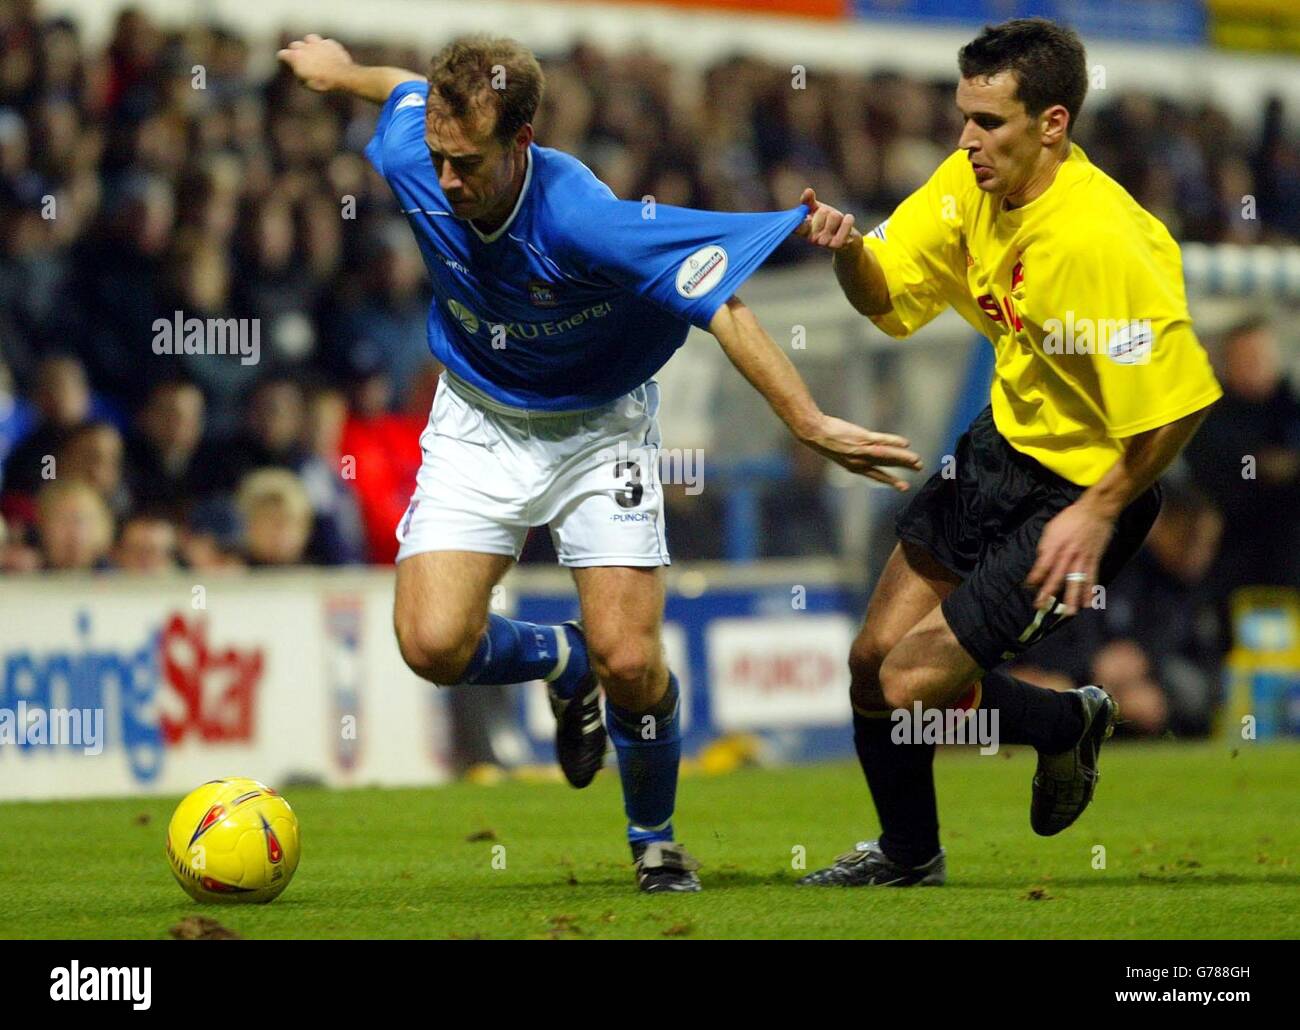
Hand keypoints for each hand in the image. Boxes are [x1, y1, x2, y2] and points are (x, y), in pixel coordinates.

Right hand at [276, 34, 353, 91]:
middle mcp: (305, 47)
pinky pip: (324, 42)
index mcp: (296, 57)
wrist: (342, 75)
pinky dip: (324, 47)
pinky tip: (326, 52)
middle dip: (295, 50)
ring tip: (312, 50)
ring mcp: (318, 43)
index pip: (283, 54)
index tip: (283, 59)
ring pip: (309, 38)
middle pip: (295, 45)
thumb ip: (300, 75)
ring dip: (309, 44)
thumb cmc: (323, 82)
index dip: (282, 57)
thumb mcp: (307, 84)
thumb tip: (299, 73)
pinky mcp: (330, 44)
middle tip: (298, 57)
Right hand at [794, 188, 858, 249]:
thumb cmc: (828, 222)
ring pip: (834, 216)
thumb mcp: (817, 210)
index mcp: (804, 230)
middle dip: (828, 211)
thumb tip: (807, 191)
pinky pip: (845, 224)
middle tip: (829, 220)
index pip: (797, 225)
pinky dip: (848, 220)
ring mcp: (824, 242)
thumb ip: (809, 201)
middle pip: (822, 212)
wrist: (846, 240)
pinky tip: (847, 221)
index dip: (796, 223)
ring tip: (838, 224)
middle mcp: (812, 238)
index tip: (796, 220)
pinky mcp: (837, 244)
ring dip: (839, 216)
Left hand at [798, 414, 921, 489]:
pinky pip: (881, 440)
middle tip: (918, 470)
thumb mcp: (840, 453)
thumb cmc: (827, 441)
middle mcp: (860, 461)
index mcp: (855, 467)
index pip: (877, 475)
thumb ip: (855, 456)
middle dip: (903, 469)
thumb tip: (865, 454)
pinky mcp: (862, 437)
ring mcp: (861, 450)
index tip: (904, 487)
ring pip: (887, 456)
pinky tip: (906, 444)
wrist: (815, 432)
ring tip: (917, 462)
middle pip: (886, 466)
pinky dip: (894, 442)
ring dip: (903, 459)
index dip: (891, 481)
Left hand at [1024, 499, 1115, 614]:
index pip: (1043, 565)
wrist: (1096, 511)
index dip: (1035, 577)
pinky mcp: (1094, 560)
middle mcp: (1068, 554)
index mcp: (1055, 545)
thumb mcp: (1051, 529)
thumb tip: (1041, 564)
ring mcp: (1082, 558)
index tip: (1028, 587)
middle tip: (1041, 606)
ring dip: (1072, 598)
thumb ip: (1045, 547)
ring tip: (1068, 613)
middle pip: (1057, 576)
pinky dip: (1090, 591)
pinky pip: (1092, 578)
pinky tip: (1088, 603)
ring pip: (1076, 581)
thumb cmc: (1070, 519)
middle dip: (1048, 593)